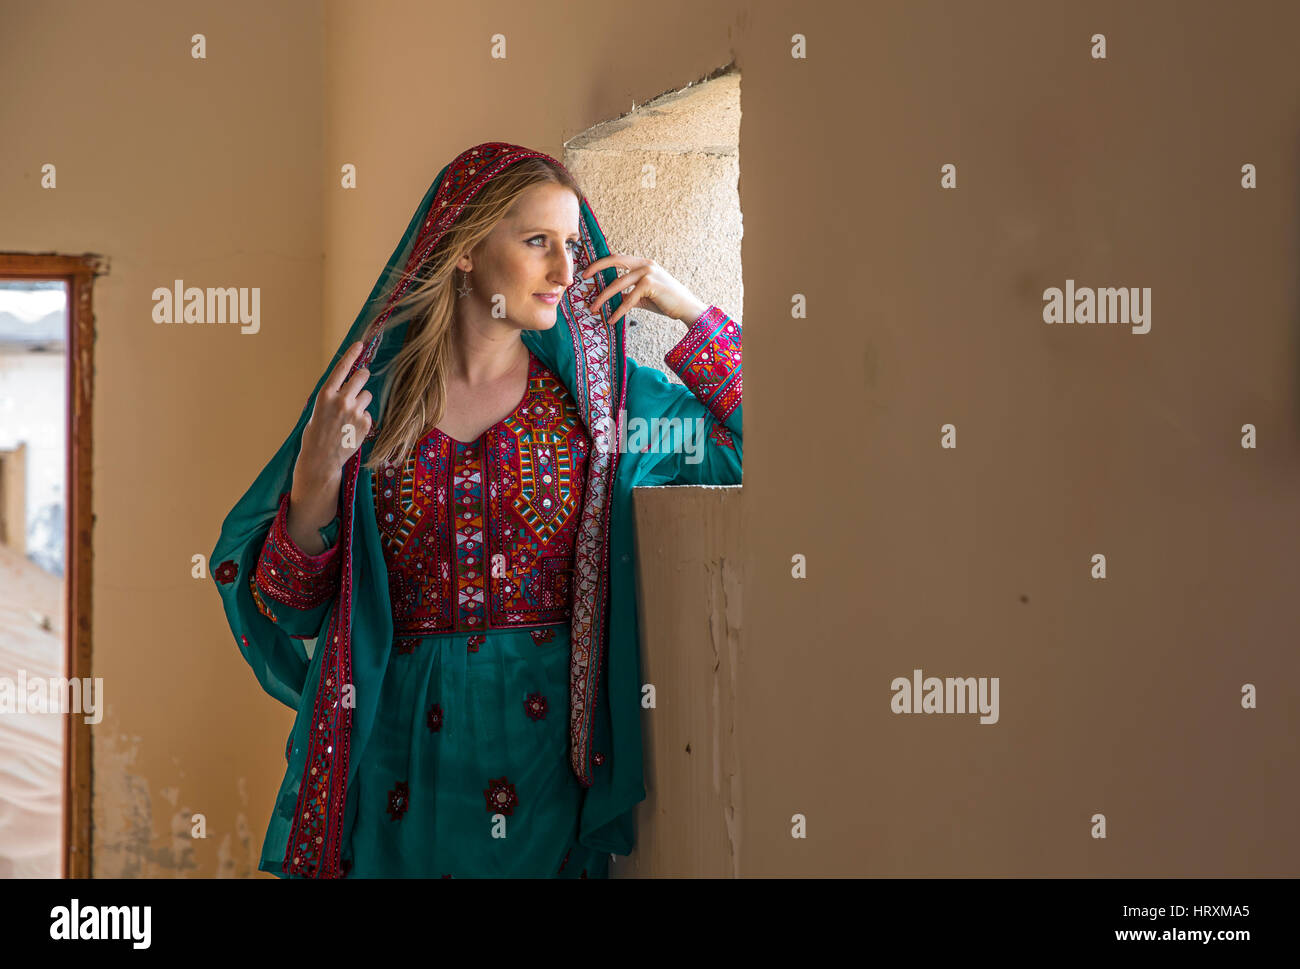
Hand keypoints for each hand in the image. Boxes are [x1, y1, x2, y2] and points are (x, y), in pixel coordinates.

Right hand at [295, 339, 372, 488]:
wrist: (321, 458)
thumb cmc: (316, 433)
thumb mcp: (318, 409)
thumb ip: (333, 395)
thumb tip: (347, 382)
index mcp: (326, 395)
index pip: (341, 368)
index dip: (352, 354)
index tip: (360, 344)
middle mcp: (341, 400)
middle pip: (362, 376)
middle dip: (362, 377)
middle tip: (359, 383)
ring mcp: (355, 412)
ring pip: (367, 395)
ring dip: (361, 401)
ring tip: (349, 415)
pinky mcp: (365, 423)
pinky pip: (368, 413)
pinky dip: (363, 418)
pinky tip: (352, 428)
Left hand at [579, 253, 707, 327]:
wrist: (687, 308)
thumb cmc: (666, 302)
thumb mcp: (643, 296)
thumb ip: (627, 293)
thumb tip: (610, 299)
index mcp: (643, 263)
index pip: (617, 258)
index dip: (601, 263)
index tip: (587, 271)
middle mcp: (645, 264)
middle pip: (614, 261)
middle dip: (596, 268)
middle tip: (582, 279)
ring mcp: (648, 272)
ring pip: (618, 283)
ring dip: (603, 297)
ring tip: (593, 308)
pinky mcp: (650, 284)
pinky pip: (629, 298)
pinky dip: (619, 310)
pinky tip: (612, 319)